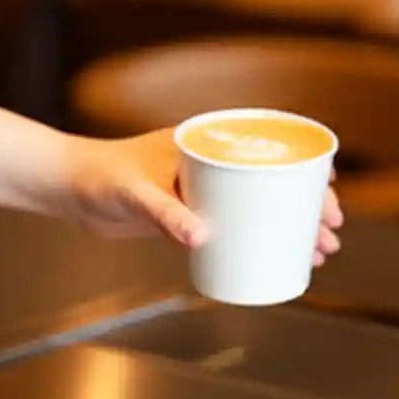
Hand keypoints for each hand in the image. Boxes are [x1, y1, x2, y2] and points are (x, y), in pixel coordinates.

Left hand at [57, 130, 343, 262]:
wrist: (68, 188)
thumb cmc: (99, 177)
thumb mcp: (136, 194)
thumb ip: (166, 214)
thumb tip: (201, 238)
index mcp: (206, 141)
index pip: (272, 148)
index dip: (307, 171)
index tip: (328, 197)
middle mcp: (210, 161)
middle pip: (273, 181)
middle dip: (308, 208)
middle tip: (330, 237)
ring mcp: (201, 188)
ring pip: (258, 205)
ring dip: (290, 226)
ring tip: (317, 253)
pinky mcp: (187, 212)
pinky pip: (235, 223)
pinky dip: (259, 238)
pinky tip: (276, 257)